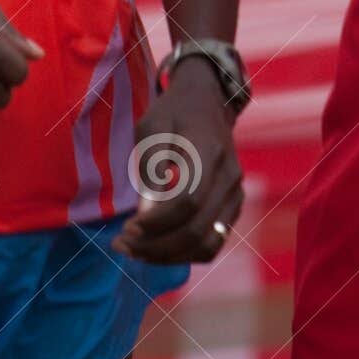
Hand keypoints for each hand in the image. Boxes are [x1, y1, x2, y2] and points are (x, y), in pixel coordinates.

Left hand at [112, 55, 243, 262]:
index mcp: (209, 151)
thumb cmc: (172, 112)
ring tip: (135, 252)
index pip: (188, 201)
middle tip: (122, 246)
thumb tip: (145, 214)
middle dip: (156, 246)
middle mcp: (229, 177)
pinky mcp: (233, 206)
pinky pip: (213, 242)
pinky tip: (156, 247)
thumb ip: (150, 169)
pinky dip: (184, 253)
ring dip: (169, 257)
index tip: (127, 228)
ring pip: (208, 244)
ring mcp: (235, 194)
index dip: (156, 222)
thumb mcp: (151, 128)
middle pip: (198, 230)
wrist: (207, 101)